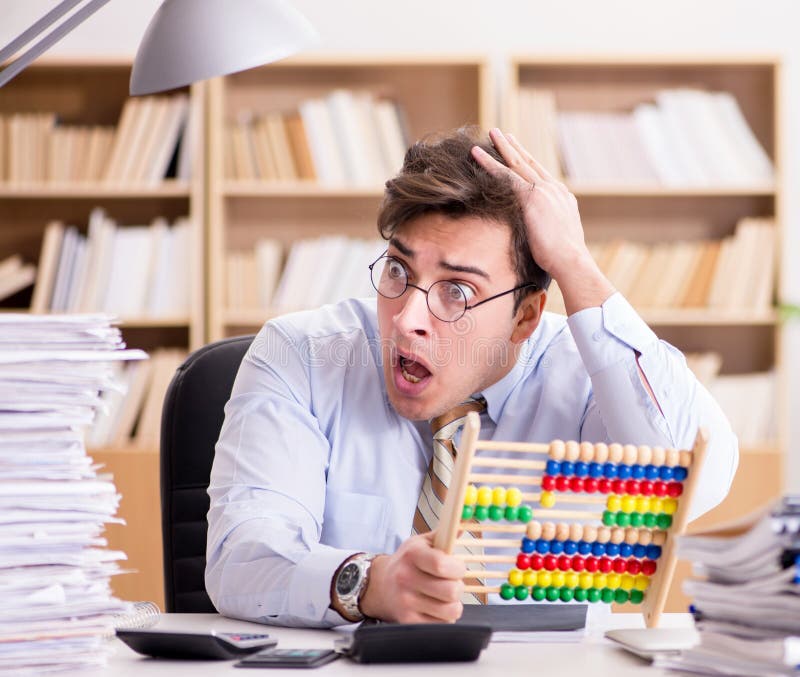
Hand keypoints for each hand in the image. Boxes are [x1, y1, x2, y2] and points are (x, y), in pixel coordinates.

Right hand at [359, 532, 465, 622]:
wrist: (381, 584)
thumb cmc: (407, 561)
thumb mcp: (421, 542)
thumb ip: (445, 535)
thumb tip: (464, 525)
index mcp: (412, 554)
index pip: (442, 564)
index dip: (458, 568)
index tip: (458, 567)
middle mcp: (406, 578)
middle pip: (451, 591)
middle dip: (458, 587)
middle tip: (452, 582)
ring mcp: (406, 602)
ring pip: (450, 610)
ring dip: (454, 604)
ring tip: (445, 596)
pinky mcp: (408, 621)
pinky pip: (441, 624)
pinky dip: (444, 618)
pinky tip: (436, 607)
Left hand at [472, 129, 613, 313]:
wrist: (571, 260)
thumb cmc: (563, 259)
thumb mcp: (559, 237)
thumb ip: (549, 228)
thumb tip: (542, 236)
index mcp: (561, 197)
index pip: (540, 175)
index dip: (527, 162)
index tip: (518, 151)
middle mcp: (553, 189)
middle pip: (529, 163)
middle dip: (514, 147)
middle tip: (502, 134)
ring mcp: (543, 191)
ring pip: (517, 163)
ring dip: (502, 147)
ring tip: (491, 133)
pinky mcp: (530, 197)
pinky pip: (505, 175)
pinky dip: (489, 163)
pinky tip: (476, 154)